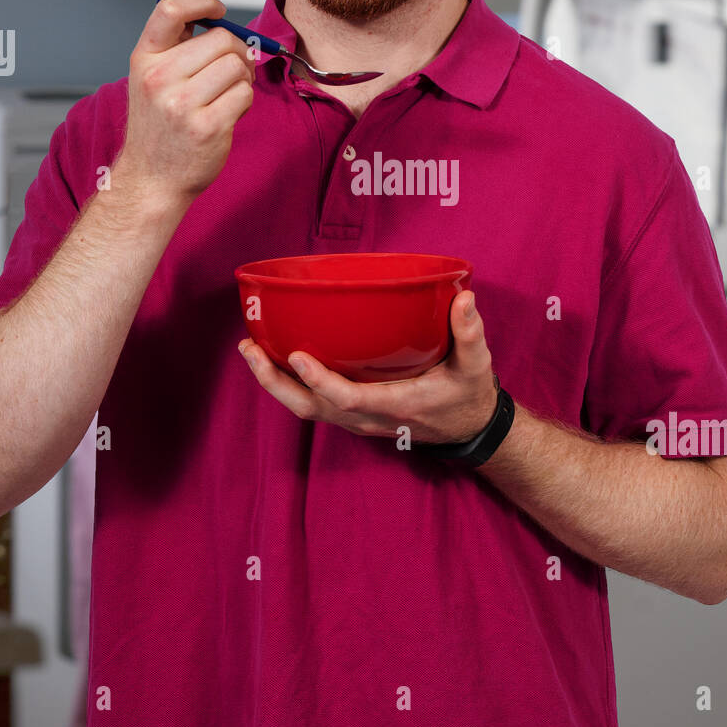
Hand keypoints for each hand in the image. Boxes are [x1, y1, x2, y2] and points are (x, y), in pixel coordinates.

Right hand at [115, 0, 256, 205]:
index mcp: (144, 58)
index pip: (170, 10)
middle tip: (228, 71)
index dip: (202, 0)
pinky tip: (228, 112)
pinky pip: (245, 93)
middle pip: (221, 39)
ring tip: (227, 93)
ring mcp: (182, 104)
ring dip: (242, 77)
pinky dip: (244, 101)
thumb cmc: (158, 122)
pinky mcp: (208, 127)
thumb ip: (173, 28)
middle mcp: (159, 78)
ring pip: (236, 65)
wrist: (152, 178)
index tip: (216, 10)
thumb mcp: (154, 71)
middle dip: (235, 52)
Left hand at [238, 291, 497, 445]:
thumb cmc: (468, 394)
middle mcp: (369, 418)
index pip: (350, 400)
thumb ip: (470, 333)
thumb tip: (464, 298)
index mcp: (397, 405)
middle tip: (250, 349)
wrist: (467, 428)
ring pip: (305, 408)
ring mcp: (357, 420)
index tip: (297, 356)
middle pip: (311, 408)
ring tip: (249, 348)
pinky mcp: (352, 415)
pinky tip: (274, 356)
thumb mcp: (477, 366)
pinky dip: (287, 384)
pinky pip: (312, 403)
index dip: (321, 381)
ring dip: (274, 382)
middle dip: (275, 382)